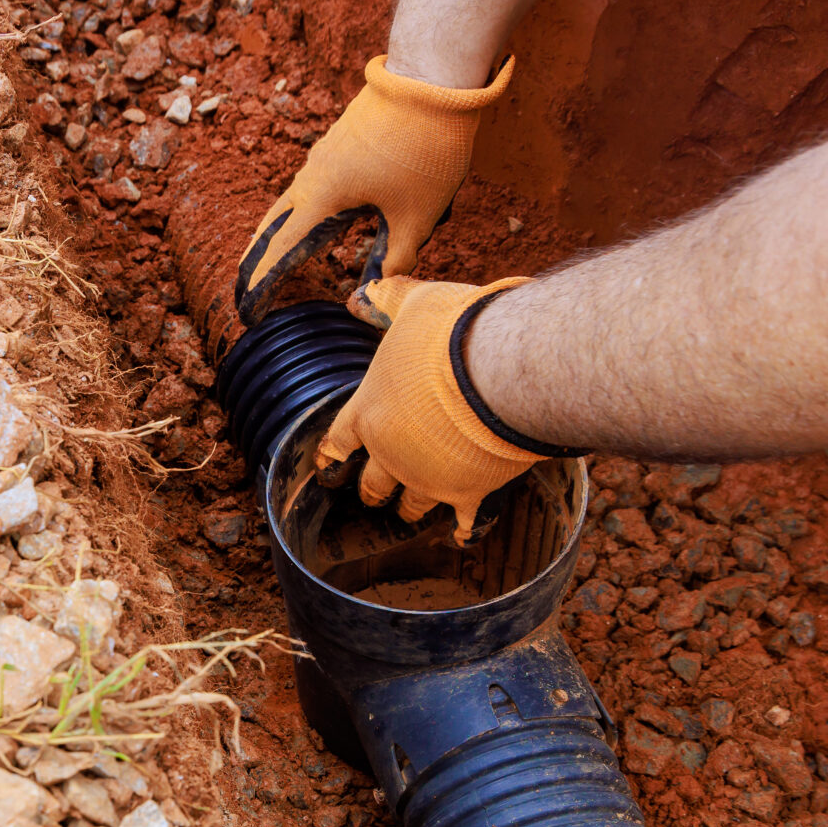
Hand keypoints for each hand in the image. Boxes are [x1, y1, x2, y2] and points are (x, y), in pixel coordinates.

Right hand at [234, 55, 514, 325]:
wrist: (433, 81)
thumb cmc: (425, 150)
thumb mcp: (417, 217)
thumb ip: (396, 258)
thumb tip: (382, 288)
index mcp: (323, 197)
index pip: (282, 249)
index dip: (263, 281)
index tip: (248, 306)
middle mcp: (314, 175)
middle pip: (274, 223)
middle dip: (258, 256)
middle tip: (245, 283)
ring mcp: (325, 155)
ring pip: (293, 200)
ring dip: (280, 229)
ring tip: (270, 251)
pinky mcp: (340, 141)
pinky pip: (314, 182)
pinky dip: (304, 207)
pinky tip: (316, 213)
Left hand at [319, 275, 539, 544]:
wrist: (499, 370)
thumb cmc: (452, 332)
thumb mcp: (414, 304)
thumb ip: (388, 300)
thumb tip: (363, 292)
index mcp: (369, 411)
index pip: (340, 438)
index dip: (334, 451)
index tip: (329, 464)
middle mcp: (390, 452)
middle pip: (374, 482)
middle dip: (374, 488)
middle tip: (373, 495)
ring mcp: (427, 477)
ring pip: (412, 504)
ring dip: (411, 506)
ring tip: (412, 511)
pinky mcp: (466, 492)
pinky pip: (464, 520)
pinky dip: (463, 528)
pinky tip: (463, 534)